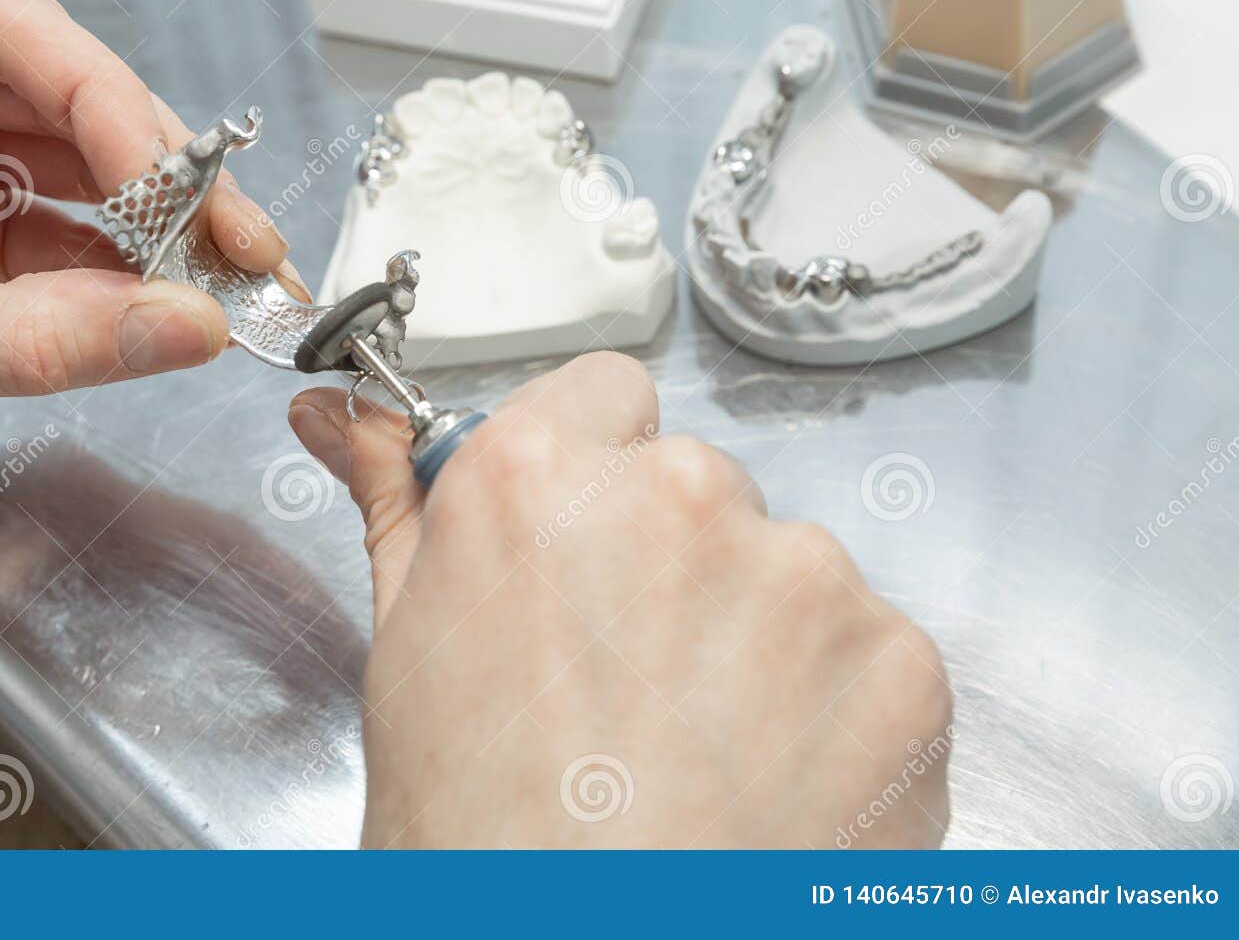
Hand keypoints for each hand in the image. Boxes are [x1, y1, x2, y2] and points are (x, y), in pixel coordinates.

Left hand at [0, 0, 295, 531]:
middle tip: (233, 240)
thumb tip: (185, 326)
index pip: (0, 28)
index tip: (176, 185)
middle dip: (156, 170)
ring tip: (226, 275)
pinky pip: (67, 229)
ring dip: (157, 221)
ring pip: (78, 156)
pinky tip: (173, 302)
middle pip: (59, 89)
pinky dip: (126, 271)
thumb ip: (41, 338)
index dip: (106, 102)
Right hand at [289, 353, 952, 847]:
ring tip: (699, 752)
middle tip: (628, 683)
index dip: (593, 476)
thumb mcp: (409, 653)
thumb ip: (396, 504)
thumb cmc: (478, 841)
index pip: (604, 396)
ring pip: (784, 569)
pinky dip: (834, 708)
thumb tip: (341, 416)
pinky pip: (865, 650)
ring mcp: (802, 576)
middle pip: (695, 487)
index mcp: (538, 477)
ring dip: (756, 636)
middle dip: (670, 563)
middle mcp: (680, 494)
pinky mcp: (898, 661)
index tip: (586, 541)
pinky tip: (770, 783)